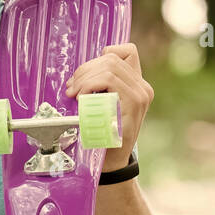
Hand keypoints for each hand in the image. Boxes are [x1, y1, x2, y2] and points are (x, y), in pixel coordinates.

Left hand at [66, 42, 153, 171]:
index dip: (102, 56)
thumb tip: (79, 74)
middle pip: (111, 58)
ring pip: (109, 66)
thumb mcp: (102, 105)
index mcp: (137, 84)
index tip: (85, 76)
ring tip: (74, 95)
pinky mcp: (134, 103)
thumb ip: (101, 87)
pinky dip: (90, 85)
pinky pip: (109, 80)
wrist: (110, 162)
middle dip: (84, 70)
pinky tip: (82, 100)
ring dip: (84, 78)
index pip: (126, 51)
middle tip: (71, 88)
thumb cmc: (102, 134)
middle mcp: (143, 87)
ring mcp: (141, 94)